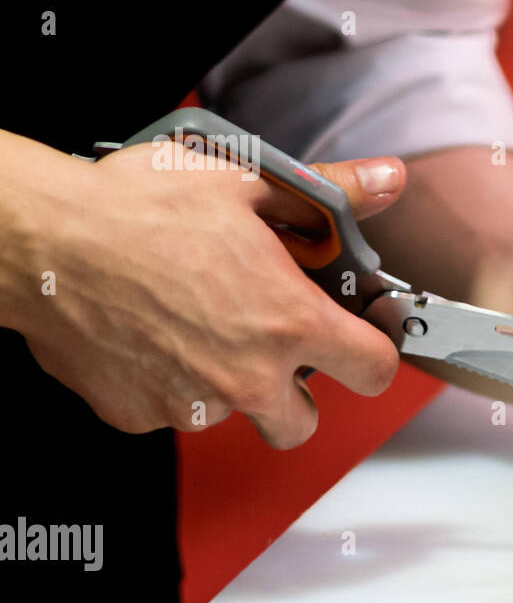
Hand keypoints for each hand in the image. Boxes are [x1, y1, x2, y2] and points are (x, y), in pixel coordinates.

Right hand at [0, 130, 406, 447]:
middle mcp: (247, 376)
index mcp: (288, 322)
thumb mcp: (247, 183)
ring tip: (198, 326)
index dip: (372, 353)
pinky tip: (152, 335)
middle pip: (302, 421)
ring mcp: (191, 404)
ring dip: (228, 385)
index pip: (375, 370)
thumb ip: (329, 193)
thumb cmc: (137, 208)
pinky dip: (169, 385)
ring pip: (233, 416)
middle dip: (295, 390)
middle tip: (271, 346)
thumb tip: (382, 181)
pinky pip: (171, 412)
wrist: (41, 239)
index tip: (358, 341)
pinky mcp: (138, 415)